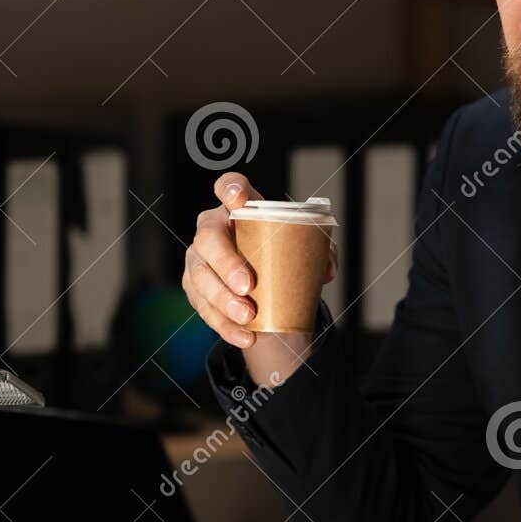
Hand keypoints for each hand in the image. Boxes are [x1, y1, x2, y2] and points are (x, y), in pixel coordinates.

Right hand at [183, 172, 337, 349]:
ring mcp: (198, 258)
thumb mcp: (307, 247)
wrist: (268, 282)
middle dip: (226, 263)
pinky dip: (223, 324)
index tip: (239, 200)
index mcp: (240, 208)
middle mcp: (212, 228)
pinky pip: (203, 306)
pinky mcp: (194, 286)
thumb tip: (326, 269)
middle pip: (209, 239)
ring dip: (223, 299)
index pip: (229, 186)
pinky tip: (244, 335)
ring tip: (248, 316)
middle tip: (249, 286)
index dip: (230, 188)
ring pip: (200, 277)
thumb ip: (321, 251)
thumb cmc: (284, 253)